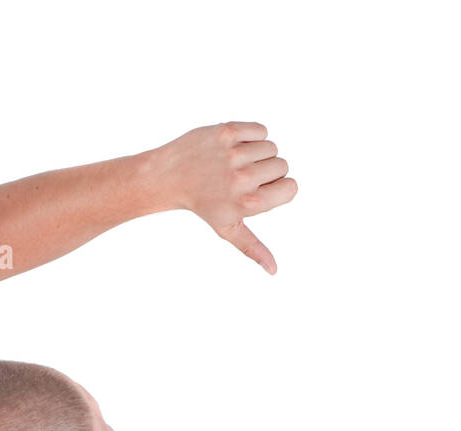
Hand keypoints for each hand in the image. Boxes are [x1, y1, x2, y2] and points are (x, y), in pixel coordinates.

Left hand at [154, 121, 297, 273]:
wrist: (170, 177)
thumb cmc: (203, 205)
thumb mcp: (227, 229)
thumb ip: (253, 247)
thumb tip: (273, 270)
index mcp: (248, 204)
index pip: (290, 188)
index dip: (278, 188)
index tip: (259, 190)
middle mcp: (243, 179)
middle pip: (282, 165)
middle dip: (268, 170)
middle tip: (243, 176)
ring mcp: (234, 154)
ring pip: (271, 146)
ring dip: (259, 153)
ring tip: (236, 162)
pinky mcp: (227, 132)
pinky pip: (260, 130)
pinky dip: (252, 136)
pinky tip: (234, 147)